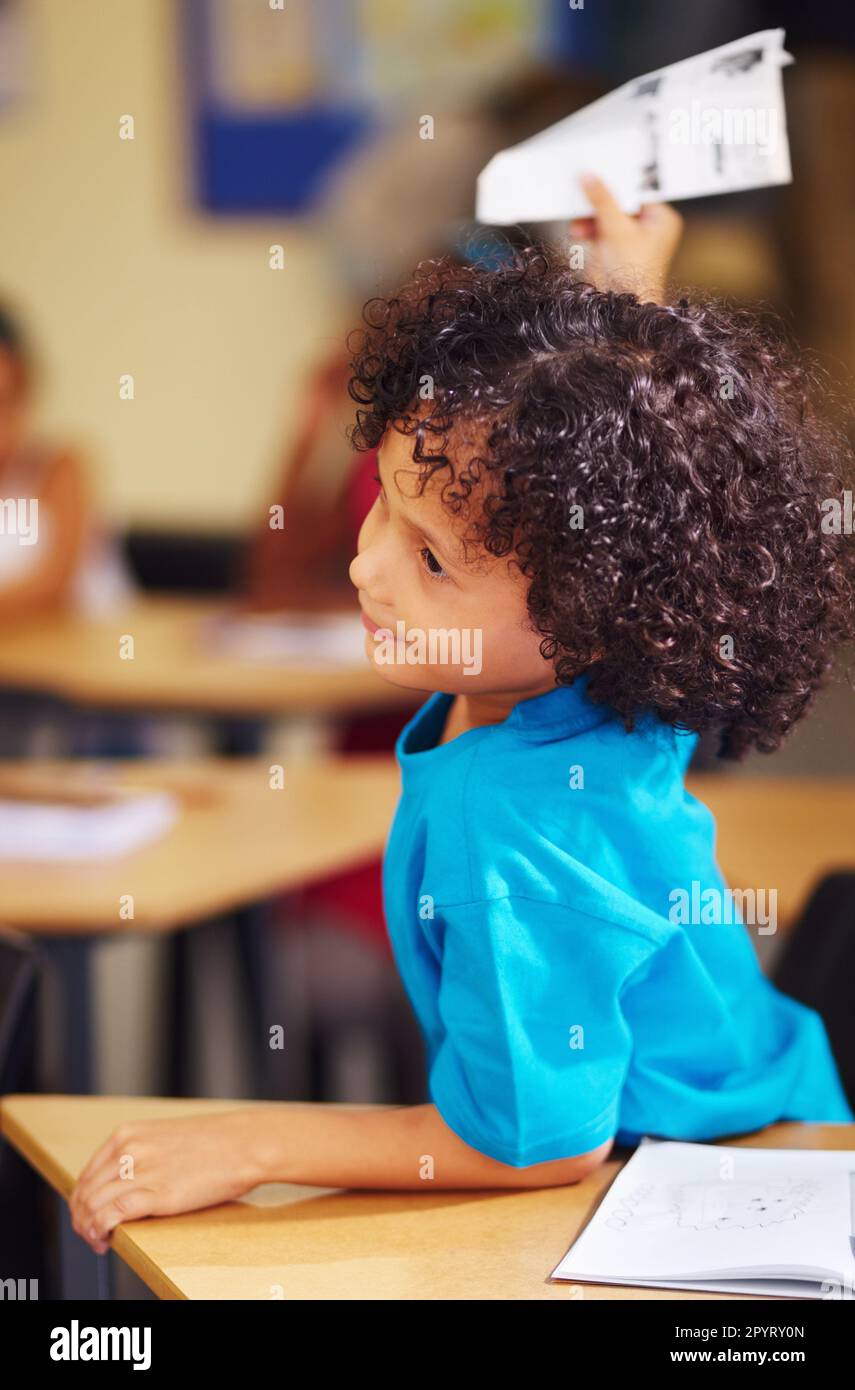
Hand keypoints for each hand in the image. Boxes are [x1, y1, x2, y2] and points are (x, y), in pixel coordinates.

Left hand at [69, 1111, 264, 1253]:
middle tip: (90, 1236)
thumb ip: (139, 1154)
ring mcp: (142, 1171)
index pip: (86, 1174)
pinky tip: (106, 1240)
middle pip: (85, 1192)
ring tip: (99, 1242)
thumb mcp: (164, 1137)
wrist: (244, 1143)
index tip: (86, 1217)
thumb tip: (119, 1184)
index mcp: (128, 1134)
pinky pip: (112, 1215)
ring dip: (89, 1229)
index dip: (80, 1201)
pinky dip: (101, 1230)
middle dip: (81, 1219)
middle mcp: (129, 1150)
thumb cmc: (212, 1143)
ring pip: (93, 1205)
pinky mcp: (157, 1194)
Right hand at [569, 174, 682, 302]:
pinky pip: (599, 231)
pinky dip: (588, 230)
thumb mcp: (617, 229)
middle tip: (584, 196)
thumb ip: (602, 201)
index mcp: (661, 219)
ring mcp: (630, 239)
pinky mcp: (614, 249)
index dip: (617, 184)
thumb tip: (591, 179)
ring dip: (589, 219)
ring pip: (606, 217)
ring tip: (579, 224)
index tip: (599, 174)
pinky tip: (579, 231)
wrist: (624, 307)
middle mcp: (647, 227)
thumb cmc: (635, 277)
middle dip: (599, 206)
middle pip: (619, 204)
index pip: (636, 191)